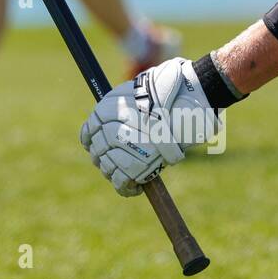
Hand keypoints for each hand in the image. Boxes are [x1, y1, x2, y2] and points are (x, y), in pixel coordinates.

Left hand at [79, 57, 219, 196]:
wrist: (188, 107)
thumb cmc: (169, 96)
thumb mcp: (140, 90)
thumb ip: (122, 104)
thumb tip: (107, 120)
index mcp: (108, 108)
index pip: (89, 130)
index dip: (91, 140)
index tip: (97, 146)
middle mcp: (110, 126)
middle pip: (98, 150)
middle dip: (103, 157)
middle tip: (114, 161)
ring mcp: (122, 146)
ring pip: (107, 166)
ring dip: (113, 172)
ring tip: (126, 173)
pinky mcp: (136, 165)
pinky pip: (122, 182)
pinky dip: (126, 188)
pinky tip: (134, 188)